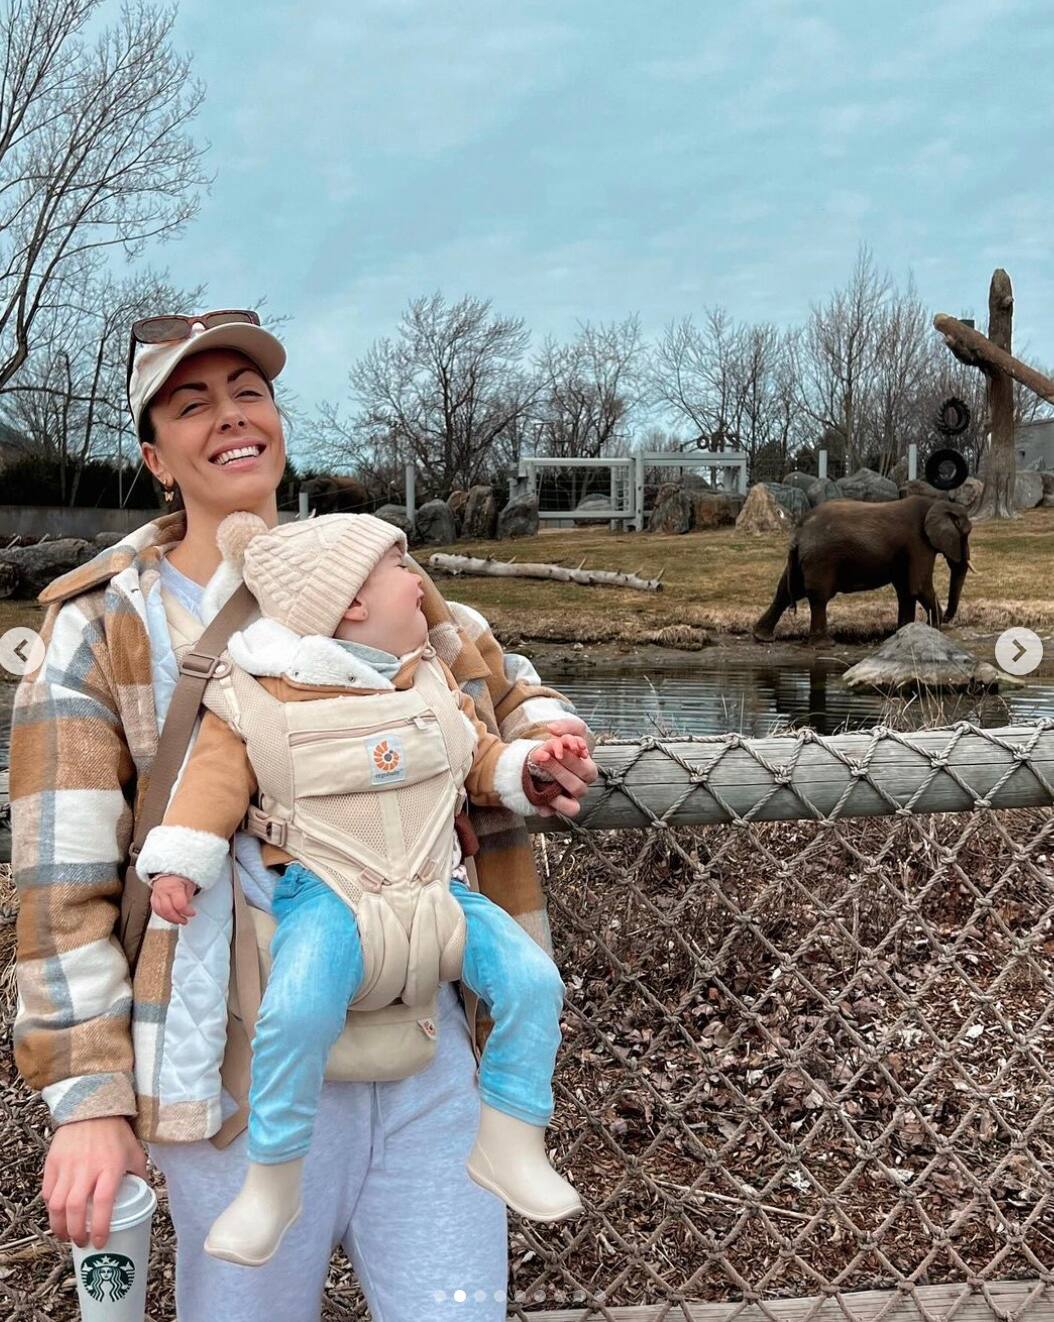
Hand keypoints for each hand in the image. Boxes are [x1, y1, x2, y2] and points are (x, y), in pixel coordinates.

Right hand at [43, 1117, 147, 1247]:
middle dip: (76, 1232)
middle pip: (76, 1208)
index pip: (105, 1202)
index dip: (101, 1226)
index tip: (100, 1241)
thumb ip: (139, 1174)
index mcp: (110, 1167)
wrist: (92, 1108)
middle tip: (81, 1241)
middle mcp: (87, 1169)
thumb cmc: (115, 1132)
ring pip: (57, 1204)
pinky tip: (57, 1214)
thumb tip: (144, 1194)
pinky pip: (47, 1192)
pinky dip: (50, 1208)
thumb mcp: (134, 1151)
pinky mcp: (53, 1163)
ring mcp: (67, 1166)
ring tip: (66, 1234)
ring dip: (59, 1225)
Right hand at [150, 873, 197, 924]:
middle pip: (168, 910)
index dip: (187, 911)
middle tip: (184, 921)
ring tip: (177, 920)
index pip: (180, 904)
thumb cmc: (180, 875)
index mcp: (173, 887)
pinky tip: (169, 917)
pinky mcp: (153, 897)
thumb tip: (188, 906)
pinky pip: (156, 909)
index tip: (192, 913)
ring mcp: (156, 894)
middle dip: (177, 918)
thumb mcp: (190, 883)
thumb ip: (189, 895)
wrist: (168, 869)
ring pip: (160, 911)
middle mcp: (163, 891)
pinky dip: (163, 915)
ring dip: (169, 919)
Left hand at [529, 729, 597, 817]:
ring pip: (571, 807)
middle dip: (559, 771)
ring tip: (539, 777)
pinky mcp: (553, 808)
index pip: (586, 770)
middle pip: (578, 788)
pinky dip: (544, 808)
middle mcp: (580, 787)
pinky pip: (552, 814)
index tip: (555, 748)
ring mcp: (568, 800)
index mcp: (587, 770)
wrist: (541, 757)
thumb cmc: (559, 745)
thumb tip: (553, 729)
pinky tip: (536, 795)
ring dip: (554, 793)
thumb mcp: (566, 730)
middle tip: (543, 758)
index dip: (571, 760)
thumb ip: (565, 726)